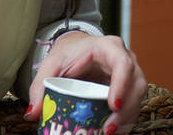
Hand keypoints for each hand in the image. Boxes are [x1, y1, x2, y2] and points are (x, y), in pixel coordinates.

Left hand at [26, 31, 146, 134]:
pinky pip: (133, 105)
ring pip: (138, 96)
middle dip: (126, 108)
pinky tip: (111, 131)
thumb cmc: (68, 54)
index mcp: (109, 47)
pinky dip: (124, 121)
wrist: (78, 51)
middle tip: (108, 129)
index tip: (112, 105)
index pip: (122, 63)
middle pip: (136, 83)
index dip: (121, 84)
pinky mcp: (128, 88)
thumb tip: (34, 113)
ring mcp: (130, 74)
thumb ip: (40, 87)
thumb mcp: (51, 65)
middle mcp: (126, 59)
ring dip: (126, 118)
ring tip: (107, 133)